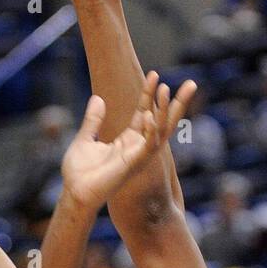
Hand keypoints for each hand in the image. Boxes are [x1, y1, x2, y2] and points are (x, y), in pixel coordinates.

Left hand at [61, 72, 196, 213]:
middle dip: (176, 102)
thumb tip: (97, 98)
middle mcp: (137, 148)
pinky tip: (150, 115)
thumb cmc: (78, 172)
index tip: (154, 74)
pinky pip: (148, 146)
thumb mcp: (85, 139)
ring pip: (161, 131)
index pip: (144, 112)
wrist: (74, 193)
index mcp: (127, 141)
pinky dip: (151, 131)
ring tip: (165, 88)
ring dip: (165, 110)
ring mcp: (138, 156)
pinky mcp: (134, 165)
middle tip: (191, 83)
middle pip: (163, 121)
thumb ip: (93, 120)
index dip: (149, 94)